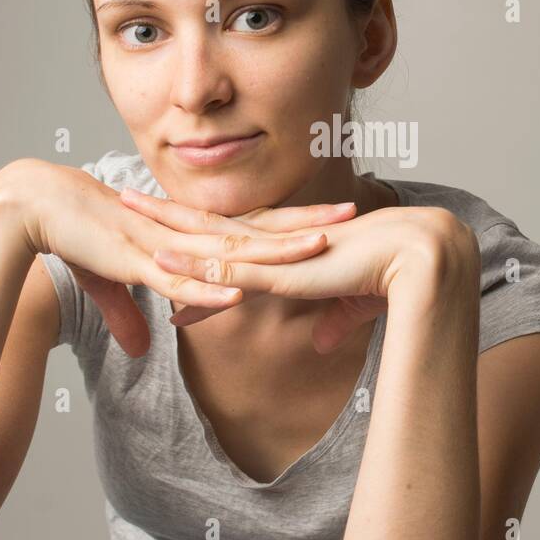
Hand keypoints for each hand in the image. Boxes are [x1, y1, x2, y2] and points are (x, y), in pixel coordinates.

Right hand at [0, 158, 359, 356]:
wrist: (32, 207)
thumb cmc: (75, 236)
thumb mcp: (109, 281)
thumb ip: (130, 313)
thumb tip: (140, 349)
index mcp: (185, 231)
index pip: (250, 225)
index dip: (291, 221)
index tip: (332, 217)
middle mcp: (184, 232)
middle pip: (255, 229)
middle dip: (304, 224)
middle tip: (353, 215)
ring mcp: (163, 244)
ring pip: (229, 251)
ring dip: (273, 252)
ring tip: (315, 250)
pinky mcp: (134, 262)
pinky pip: (179, 281)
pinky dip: (209, 288)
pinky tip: (240, 293)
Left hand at [119, 191, 476, 353]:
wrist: (415, 260)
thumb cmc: (392, 277)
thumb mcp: (352, 304)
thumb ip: (333, 320)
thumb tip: (319, 341)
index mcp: (288, 246)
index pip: (233, 242)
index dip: (198, 237)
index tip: (167, 232)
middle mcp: (273, 241)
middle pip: (207, 226)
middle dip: (165, 214)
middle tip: (125, 198)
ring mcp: (272, 253)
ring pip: (205, 236)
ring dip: (162, 224)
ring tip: (123, 209)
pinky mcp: (278, 270)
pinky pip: (225, 266)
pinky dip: (190, 262)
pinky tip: (159, 259)